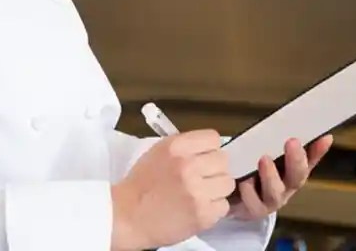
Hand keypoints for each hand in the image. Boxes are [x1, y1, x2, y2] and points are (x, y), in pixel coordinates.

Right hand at [109, 129, 232, 250]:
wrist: (128, 216)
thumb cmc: (142, 184)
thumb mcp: (159, 153)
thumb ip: (186, 148)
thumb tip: (211, 150)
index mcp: (176, 147)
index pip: (213, 138)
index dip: (209, 149)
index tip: (202, 158)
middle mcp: (188, 166)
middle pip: (223, 160)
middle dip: (214, 169)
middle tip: (201, 178)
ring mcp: (197, 191)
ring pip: (228, 183)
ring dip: (217, 189)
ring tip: (200, 194)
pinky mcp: (203, 214)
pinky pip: (224, 205)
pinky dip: (214, 208)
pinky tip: (199, 208)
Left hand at [230, 135, 333, 220]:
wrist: (231, 200)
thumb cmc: (253, 171)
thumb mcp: (267, 154)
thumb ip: (284, 143)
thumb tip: (314, 130)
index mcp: (292, 174)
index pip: (309, 160)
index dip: (318, 151)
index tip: (324, 136)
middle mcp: (285, 189)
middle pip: (296, 178)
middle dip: (296, 160)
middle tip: (292, 141)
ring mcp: (269, 202)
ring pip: (274, 193)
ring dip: (271, 176)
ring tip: (264, 159)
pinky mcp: (251, 209)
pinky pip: (250, 200)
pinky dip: (246, 189)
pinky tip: (241, 178)